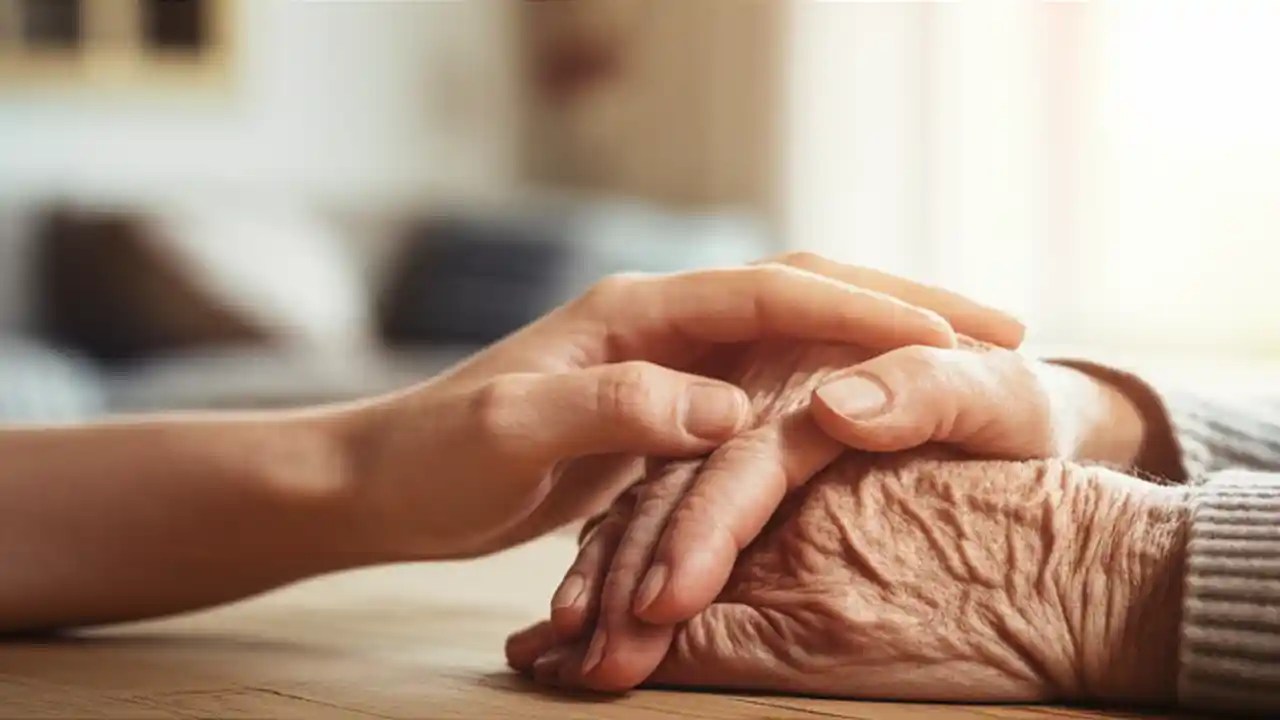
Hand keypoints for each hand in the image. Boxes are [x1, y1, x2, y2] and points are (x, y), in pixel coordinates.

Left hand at [338, 255, 1023, 559]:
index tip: (956, 333)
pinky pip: (766, 389)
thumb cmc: (437, 456)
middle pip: (803, 296)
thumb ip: (619, 409)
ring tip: (968, 363)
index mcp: (634, 313)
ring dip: (879, 348)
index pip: (771, 291)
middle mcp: (660, 325)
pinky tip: (875, 414)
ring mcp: (663, 365)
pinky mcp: (659, 412)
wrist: (384, 482)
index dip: (867, 308)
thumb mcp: (517, 431)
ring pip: (794, 340)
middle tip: (1003, 330)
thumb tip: (730, 413)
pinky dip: (830, 393)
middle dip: (901, 309)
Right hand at [532, 339, 1166, 692]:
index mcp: (812, 385)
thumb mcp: (997, 392)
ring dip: (615, 583)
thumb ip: (928, 390)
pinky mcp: (738, 487)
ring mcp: (739, 452)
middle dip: (634, 571)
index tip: (669, 604)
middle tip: (601, 656)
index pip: (744, 462)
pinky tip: (592, 627)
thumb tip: (833, 405)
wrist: (1028, 435)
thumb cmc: (1019, 409)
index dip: (704, 531)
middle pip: (680, 492)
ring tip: (572, 655)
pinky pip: (667, 527)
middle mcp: (759, 415)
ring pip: (657, 512)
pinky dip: (628, 576)